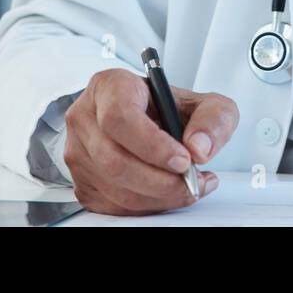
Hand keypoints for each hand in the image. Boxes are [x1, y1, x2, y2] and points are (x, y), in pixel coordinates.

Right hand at [63, 68, 238, 214]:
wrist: (153, 121)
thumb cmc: (171, 109)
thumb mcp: (206, 103)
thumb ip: (213, 119)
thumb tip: (198, 148)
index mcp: (110, 86)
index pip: (119, 117)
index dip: (152, 145)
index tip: (183, 159)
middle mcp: (86, 117)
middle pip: (114, 159)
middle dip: (160, 180)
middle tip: (191, 182)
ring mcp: (78, 151)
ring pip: (113, 186)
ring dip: (157, 196)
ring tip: (188, 187)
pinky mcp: (82, 180)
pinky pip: (111, 204)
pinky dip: (145, 206)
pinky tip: (167, 194)